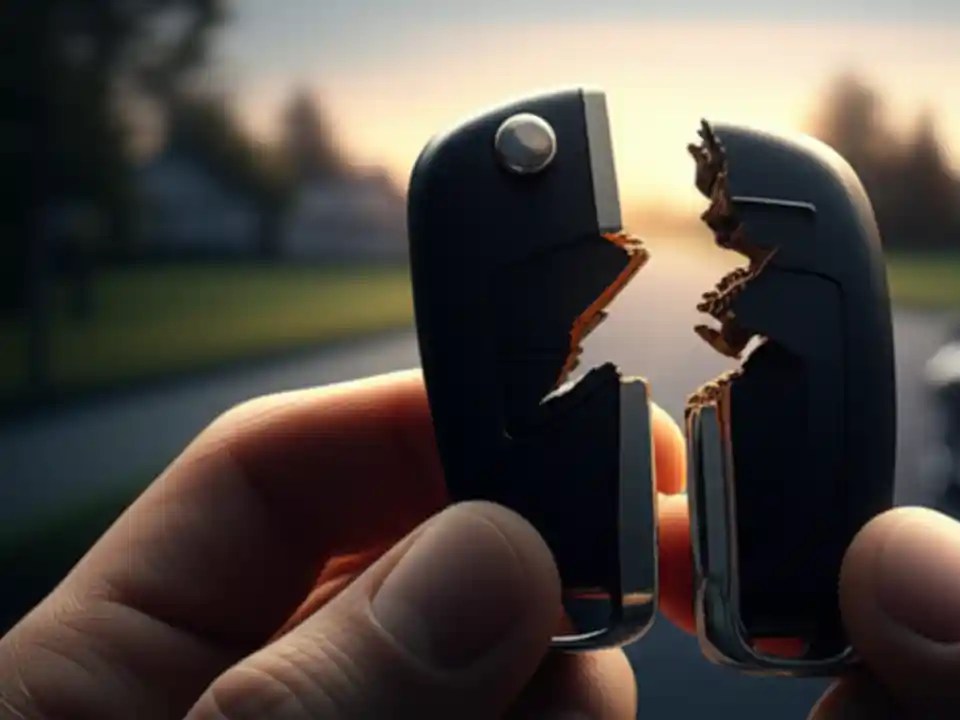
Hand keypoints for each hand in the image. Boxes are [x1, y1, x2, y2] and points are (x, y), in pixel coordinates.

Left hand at [0, 371, 686, 718]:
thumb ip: (322, 693)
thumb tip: (497, 554)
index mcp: (121, 662)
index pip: (276, 469)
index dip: (426, 414)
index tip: (570, 419)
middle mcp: (257, 693)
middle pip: (422, 559)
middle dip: (542, 546)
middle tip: (648, 561)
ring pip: (504, 662)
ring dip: (575, 670)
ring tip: (584, 711)